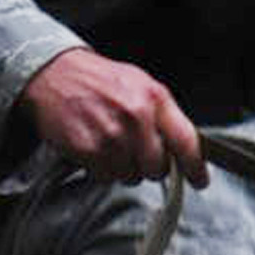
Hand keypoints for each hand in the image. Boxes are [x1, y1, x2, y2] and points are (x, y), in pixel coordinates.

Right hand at [22, 46, 206, 184]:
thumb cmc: (100, 80)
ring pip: (131, 175)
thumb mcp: (141, 85)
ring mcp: (112, 135)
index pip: (186, 141)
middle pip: (158, 167)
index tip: (199, 181)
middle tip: (136, 150)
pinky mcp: (88, 149)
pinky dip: (102, 168)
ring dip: (124, 167)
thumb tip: (183, 149)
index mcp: (155, 98)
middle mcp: (136, 116)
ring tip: (111, 142)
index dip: (195, 167)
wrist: (55, 73)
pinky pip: (107, 176)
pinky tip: (96, 146)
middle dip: (150, 165)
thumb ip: (164, 115)